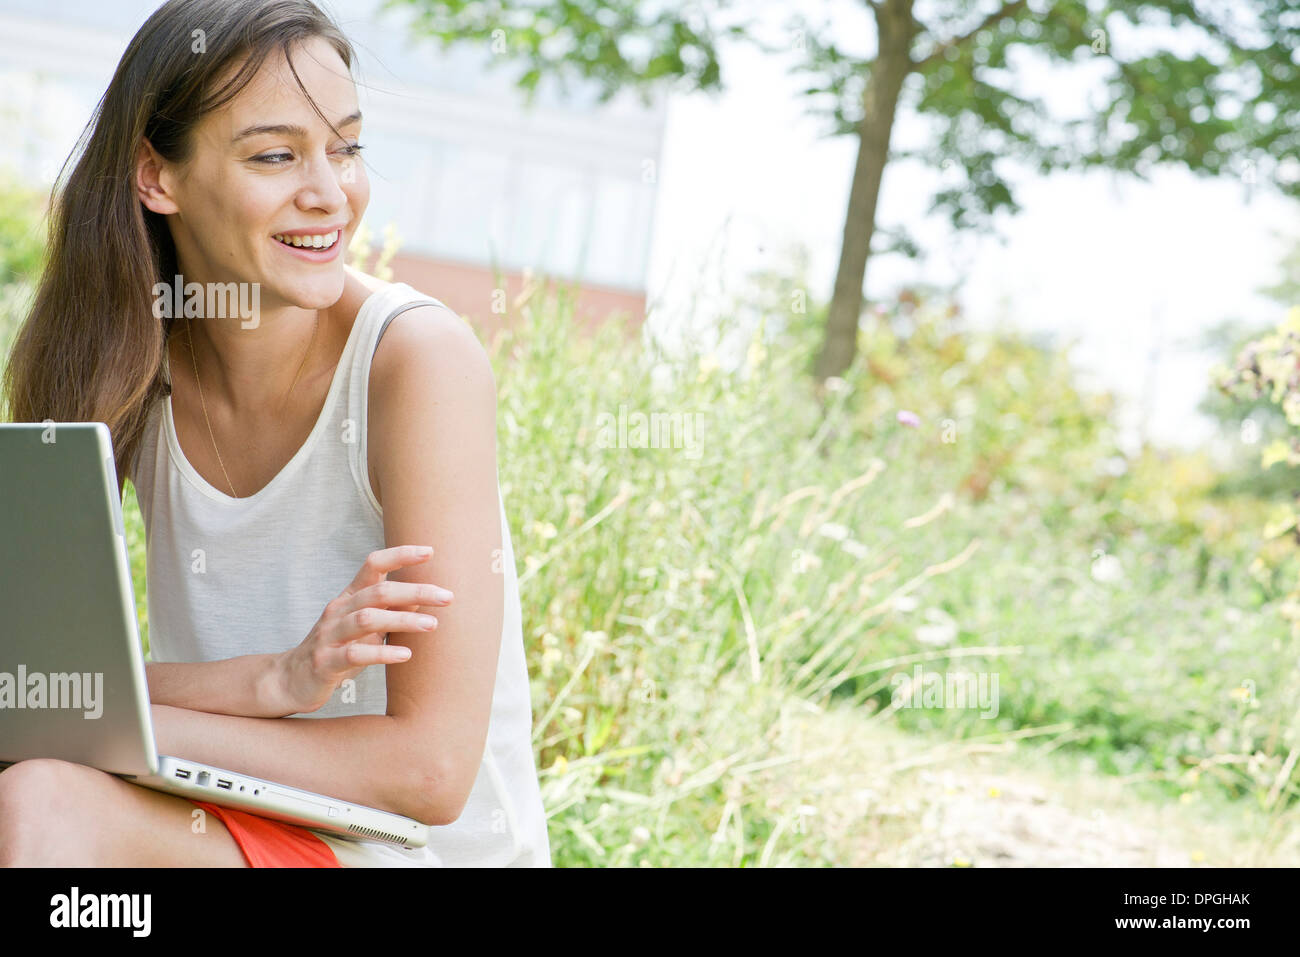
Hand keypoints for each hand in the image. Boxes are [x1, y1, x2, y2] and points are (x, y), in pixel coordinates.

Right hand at [274, 545, 452, 714]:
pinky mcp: (325, 663)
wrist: (291, 680)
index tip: (430, 551)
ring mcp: (329, 636)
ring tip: (432, 624)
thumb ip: (391, 610)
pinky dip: (382, 653)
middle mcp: (338, 610)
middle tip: (448, 597)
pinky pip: (354, 655)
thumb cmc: (338, 649)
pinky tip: (405, 655)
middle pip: (377, 592)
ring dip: (402, 619)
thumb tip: (423, 594)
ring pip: (366, 619)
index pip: (372, 564)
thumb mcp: (366, 627)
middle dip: (415, 591)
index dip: (400, 555)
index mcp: (349, 597)